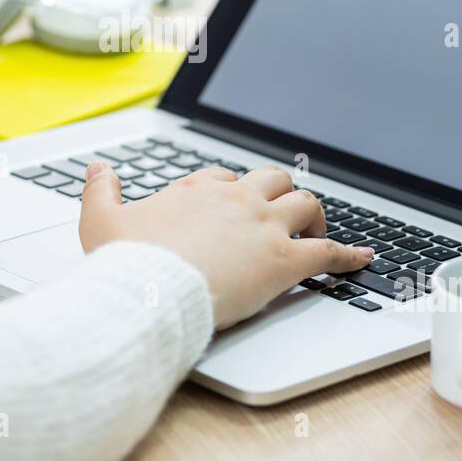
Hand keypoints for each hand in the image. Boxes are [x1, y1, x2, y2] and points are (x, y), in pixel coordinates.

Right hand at [78, 162, 374, 328]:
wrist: (149, 292)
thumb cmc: (126, 262)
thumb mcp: (100, 220)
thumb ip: (100, 190)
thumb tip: (98, 167)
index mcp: (197, 191)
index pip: (223, 178)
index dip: (229, 192)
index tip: (229, 208)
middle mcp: (236, 200)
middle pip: (272, 179)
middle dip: (280, 192)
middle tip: (281, 213)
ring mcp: (264, 227)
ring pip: (306, 203)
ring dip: (315, 215)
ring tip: (318, 230)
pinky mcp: (284, 260)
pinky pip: (329, 252)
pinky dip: (349, 255)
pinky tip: (363, 259)